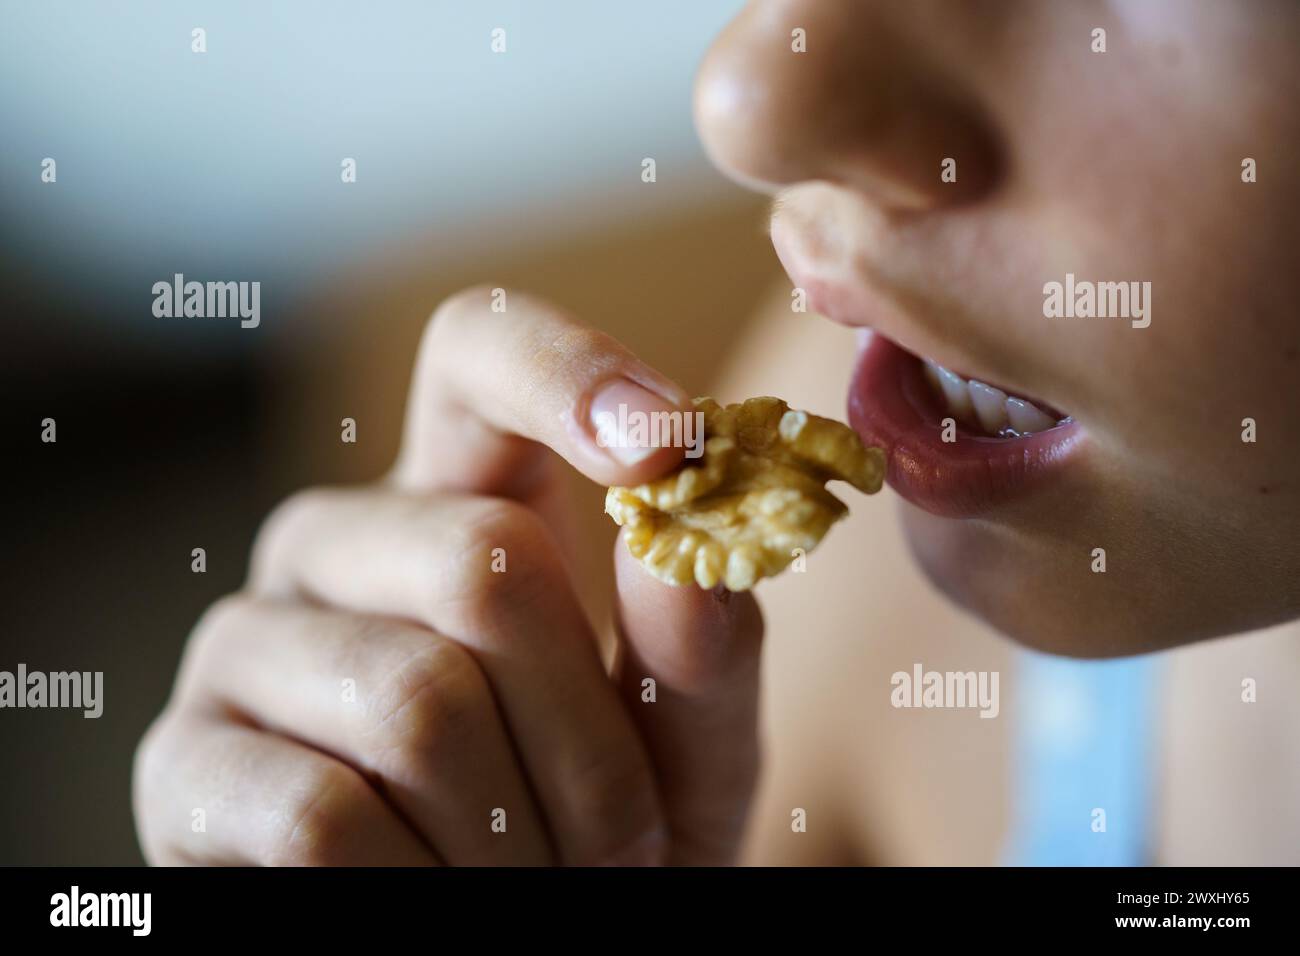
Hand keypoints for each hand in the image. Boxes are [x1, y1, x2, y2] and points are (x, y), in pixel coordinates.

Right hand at [133, 287, 763, 864]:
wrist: (497, 945)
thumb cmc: (599, 832)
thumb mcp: (686, 747)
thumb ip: (703, 647)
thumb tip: (683, 530)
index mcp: (462, 498)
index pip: (478, 350)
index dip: (567, 369)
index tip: (668, 438)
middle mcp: (340, 541)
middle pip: (482, 559)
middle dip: (589, 739)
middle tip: (625, 845)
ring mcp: (247, 644)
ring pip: (415, 700)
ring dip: (518, 832)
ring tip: (536, 879)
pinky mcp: (185, 766)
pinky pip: (323, 816)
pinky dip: (423, 884)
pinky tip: (434, 895)